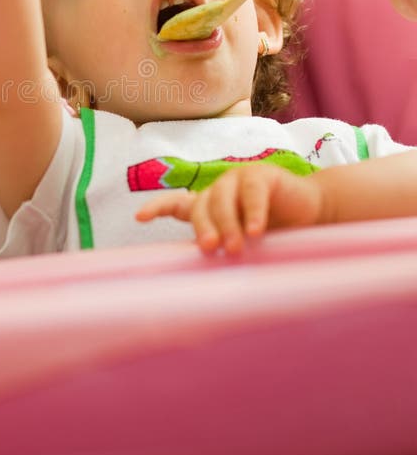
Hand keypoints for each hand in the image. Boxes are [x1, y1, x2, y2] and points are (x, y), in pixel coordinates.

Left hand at [135, 163, 322, 254]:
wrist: (314, 214)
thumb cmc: (276, 234)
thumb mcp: (246, 244)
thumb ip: (226, 249)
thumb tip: (204, 278)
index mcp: (210, 206)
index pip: (177, 204)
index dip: (158, 208)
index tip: (140, 218)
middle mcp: (220, 190)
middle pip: (201, 208)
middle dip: (204, 229)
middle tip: (210, 250)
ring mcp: (239, 179)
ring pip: (222, 200)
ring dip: (227, 225)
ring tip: (235, 248)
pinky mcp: (263, 176)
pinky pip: (252, 194)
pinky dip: (254, 213)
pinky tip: (257, 231)